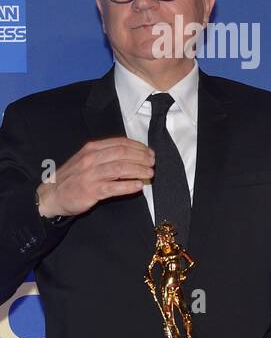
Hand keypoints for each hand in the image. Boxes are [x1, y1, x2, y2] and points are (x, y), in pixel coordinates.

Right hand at [38, 138, 153, 218]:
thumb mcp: (86, 159)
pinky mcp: (91, 190)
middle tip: (152, 163)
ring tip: (149, 173)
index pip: (120, 143)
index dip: (138, 147)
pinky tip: (138, 186)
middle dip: (141, 157)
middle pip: (123, 153)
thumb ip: (106, 155)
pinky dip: (128, 186)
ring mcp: (90, 175)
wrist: (52, 195)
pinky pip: (113, 187)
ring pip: (120, 168)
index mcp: (91, 149)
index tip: (149, 152)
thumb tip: (133, 154)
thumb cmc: (73, 177)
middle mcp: (91, 159)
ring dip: (139, 170)